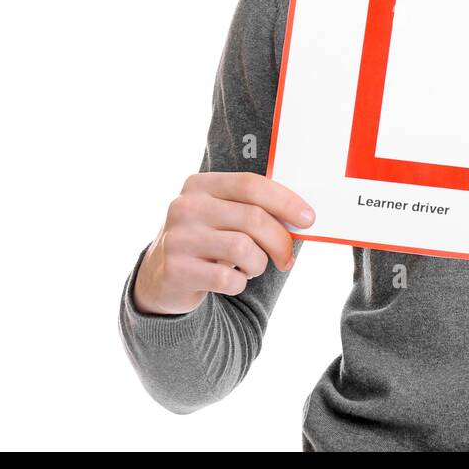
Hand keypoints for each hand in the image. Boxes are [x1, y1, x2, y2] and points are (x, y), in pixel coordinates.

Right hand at [133, 172, 315, 315]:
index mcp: (201, 185)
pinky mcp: (175, 270)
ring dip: (258, 264)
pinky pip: (227, 279)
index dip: (285, 201)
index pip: (251, 184)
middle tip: (288, 258)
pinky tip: (233, 281)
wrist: (161, 276)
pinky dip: (240, 283)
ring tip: (252, 267)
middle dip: (280, 241)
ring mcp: (178, 238)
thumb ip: (252, 209)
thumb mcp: (222, 215)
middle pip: (253, 218)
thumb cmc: (207, 241)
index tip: (308, 218)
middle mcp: (185, 207)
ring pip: (243, 249)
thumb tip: (302, 218)